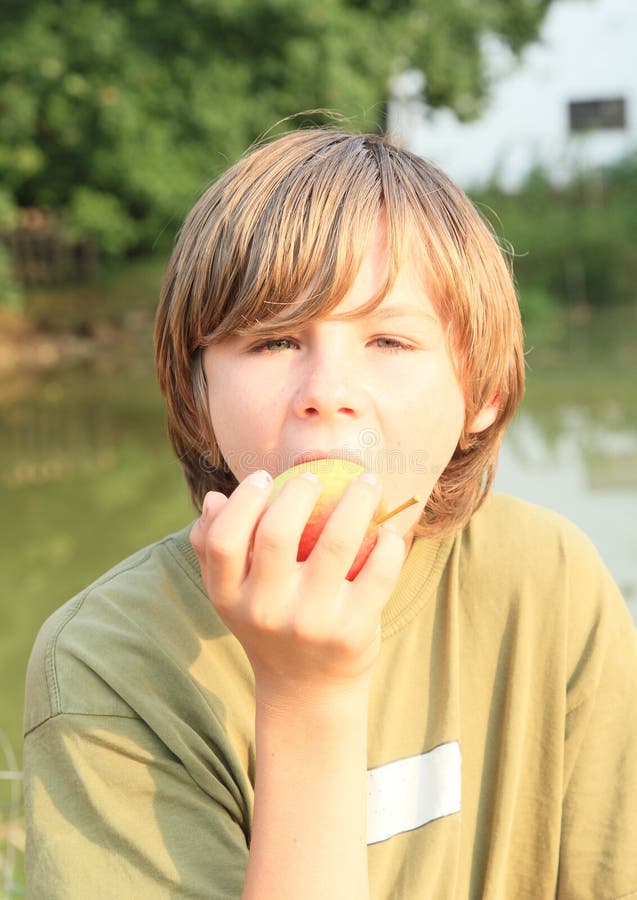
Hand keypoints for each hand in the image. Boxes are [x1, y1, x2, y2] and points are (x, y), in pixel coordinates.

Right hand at [190, 469, 405, 698]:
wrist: (308, 690)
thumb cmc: (269, 625)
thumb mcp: (232, 597)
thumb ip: (213, 548)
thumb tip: (214, 498)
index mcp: (230, 597)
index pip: (223, 541)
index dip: (243, 501)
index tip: (263, 478)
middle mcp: (266, 611)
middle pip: (276, 534)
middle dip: (299, 492)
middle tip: (314, 478)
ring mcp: (311, 622)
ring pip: (335, 543)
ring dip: (356, 501)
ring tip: (366, 483)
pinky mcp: (352, 630)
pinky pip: (378, 572)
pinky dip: (388, 543)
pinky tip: (386, 529)